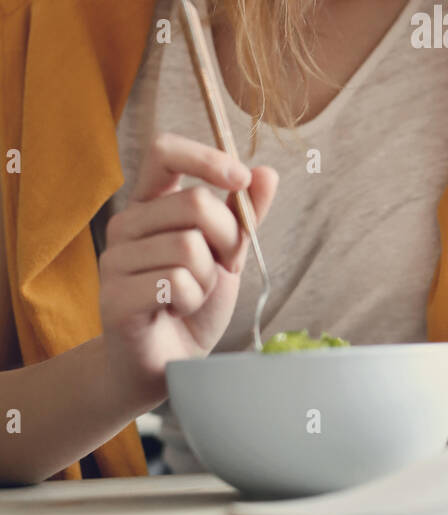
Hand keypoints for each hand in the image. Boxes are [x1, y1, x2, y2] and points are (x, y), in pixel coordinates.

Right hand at [99, 132, 279, 401]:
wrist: (167, 362)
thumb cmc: (195, 302)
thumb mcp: (229, 253)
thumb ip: (244, 215)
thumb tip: (267, 173)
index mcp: (151, 203)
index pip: (165, 151)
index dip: (206, 158)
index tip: (241, 178)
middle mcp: (126, 224)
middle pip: (195, 203)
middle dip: (228, 238)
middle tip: (220, 267)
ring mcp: (114, 259)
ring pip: (189, 247)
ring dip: (207, 278)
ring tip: (191, 294)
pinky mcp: (114, 295)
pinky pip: (176, 282)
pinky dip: (193, 300)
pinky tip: (176, 310)